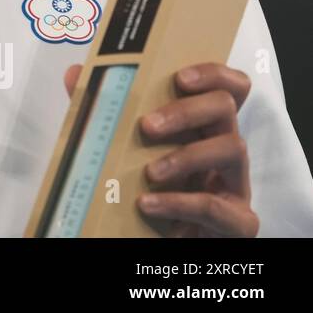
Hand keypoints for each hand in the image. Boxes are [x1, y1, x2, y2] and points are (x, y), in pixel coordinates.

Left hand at [64, 62, 256, 236]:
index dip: (213, 74)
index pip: (226, 87)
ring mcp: (235, 183)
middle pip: (224, 107)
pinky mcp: (238, 221)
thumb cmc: (145, 187)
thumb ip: (101, 111)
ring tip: (149, 173)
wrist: (150, 238)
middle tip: (147, 126)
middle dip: (186, 111)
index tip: (180, 77)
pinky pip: (221, 207)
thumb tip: (74, 74)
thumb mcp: (123, 147)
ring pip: (232, 148)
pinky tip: (149, 204)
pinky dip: (182, 203)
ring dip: (186, 156)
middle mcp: (222, 147)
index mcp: (201, 126)